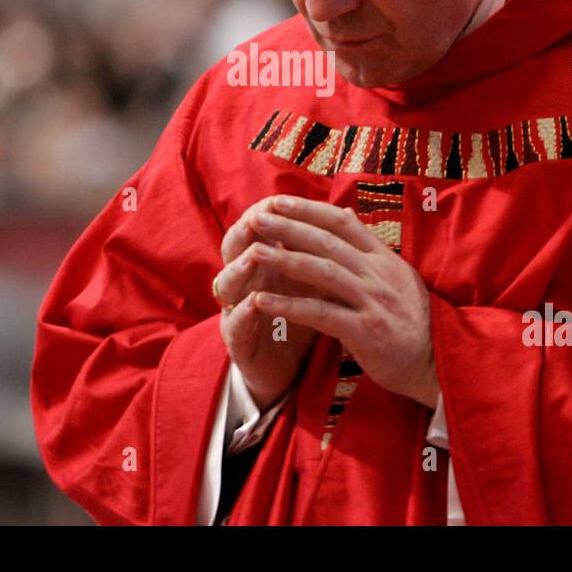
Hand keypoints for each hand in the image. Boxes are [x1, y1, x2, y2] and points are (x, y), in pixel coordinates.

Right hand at [216, 197, 319, 410]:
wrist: (290, 371)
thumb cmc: (301, 318)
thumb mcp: (314, 281)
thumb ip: (321, 249)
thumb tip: (343, 212)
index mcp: (262, 264)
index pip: (255, 230)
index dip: (263, 215)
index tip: (277, 200)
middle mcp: (244, 283)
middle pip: (233, 249)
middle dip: (245, 232)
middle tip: (258, 218)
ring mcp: (236, 312)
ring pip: (228, 284)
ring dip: (240, 268)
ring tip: (254, 255)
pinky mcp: (238, 343)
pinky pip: (235, 324)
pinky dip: (244, 312)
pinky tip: (255, 302)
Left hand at [245, 195, 440, 408]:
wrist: (436, 361)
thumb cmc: (411, 320)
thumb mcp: (396, 275)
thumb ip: (368, 247)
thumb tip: (346, 213)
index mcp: (383, 258)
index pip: (342, 222)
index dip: (308, 209)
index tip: (278, 201)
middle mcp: (378, 273)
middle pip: (327, 241)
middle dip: (289, 226)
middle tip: (256, 216)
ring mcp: (372, 300)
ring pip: (322, 271)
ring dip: (284, 259)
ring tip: (254, 251)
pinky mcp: (365, 330)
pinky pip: (321, 314)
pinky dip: (290, 307)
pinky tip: (263, 302)